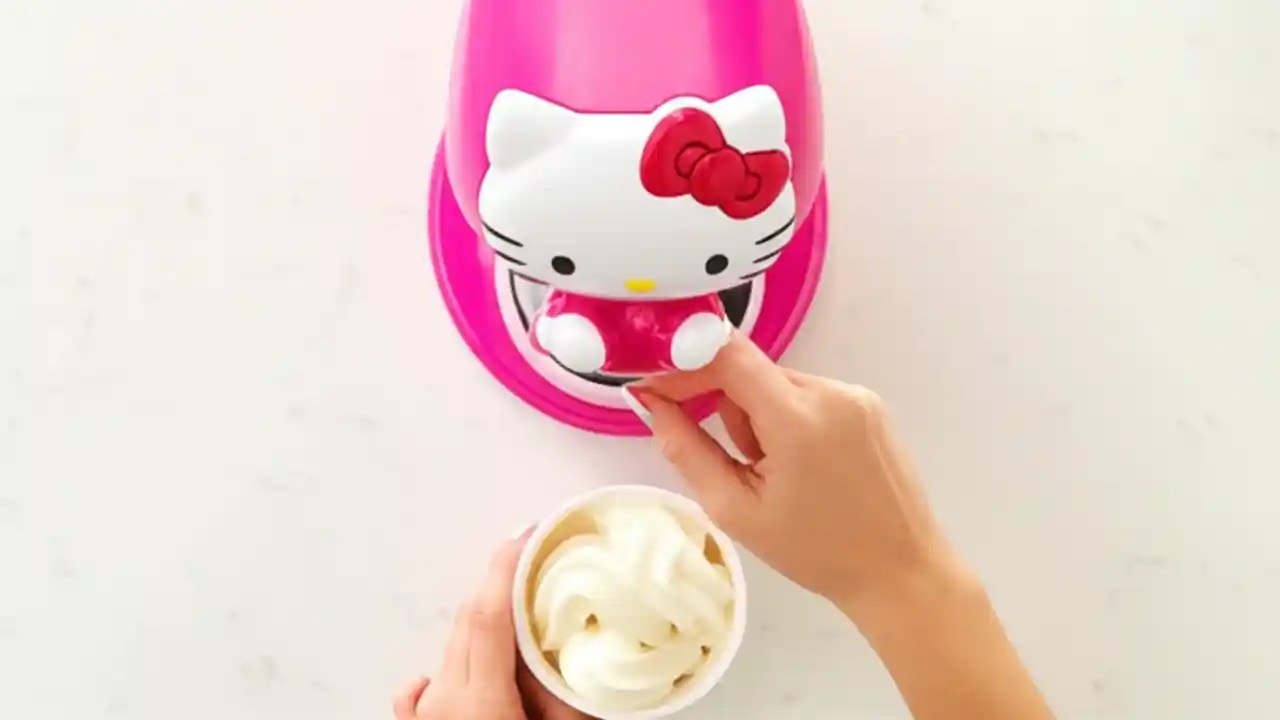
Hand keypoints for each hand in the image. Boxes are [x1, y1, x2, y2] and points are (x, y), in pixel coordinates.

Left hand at [393, 533, 593, 719]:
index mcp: (482, 701)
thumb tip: (564, 642)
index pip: (488, 615)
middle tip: (530, 566)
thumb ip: (562, 690)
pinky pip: (421, 680)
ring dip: (482, 625)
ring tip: (515, 624)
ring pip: (451, 644)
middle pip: (468, 621)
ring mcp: (423, 711)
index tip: (525, 536)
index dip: (504, 569)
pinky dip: (451, 662)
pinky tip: (471, 670)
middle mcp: (444, 699)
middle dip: (498, 585)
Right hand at [632, 332, 971, 614]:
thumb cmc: (817, 552)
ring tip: (778, 474)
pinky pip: (808, 394)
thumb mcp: (736, 510)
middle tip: (737, 462)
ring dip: (760, 416)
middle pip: (749, 371)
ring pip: (777, 384)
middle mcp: (830, 392)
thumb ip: (686, 450)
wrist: (899, 571)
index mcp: (796, 419)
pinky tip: (805, 467)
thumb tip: (651, 404)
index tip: (656, 383)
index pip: (726, 353)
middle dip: (726, 406)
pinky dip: (791, 419)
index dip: (682, 360)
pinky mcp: (869, 403)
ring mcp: (855, 395)